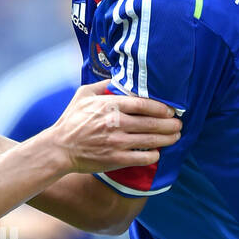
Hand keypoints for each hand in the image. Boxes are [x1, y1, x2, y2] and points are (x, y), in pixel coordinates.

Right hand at [51, 83, 180, 173]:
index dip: (161, 107)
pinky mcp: (116, 159)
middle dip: (170, 124)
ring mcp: (117, 142)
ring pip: (151, 140)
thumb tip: (120, 79)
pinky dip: (153, 155)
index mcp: (110, 105)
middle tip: (179, 124)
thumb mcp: (83, 94)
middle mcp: (116, 123)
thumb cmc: (70, 120)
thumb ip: (103, 85)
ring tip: (175, 136)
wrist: (59, 149)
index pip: (143, 104)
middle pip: (152, 122)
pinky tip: (157, 152)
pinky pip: (142, 157)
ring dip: (168, 139)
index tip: (170, 110)